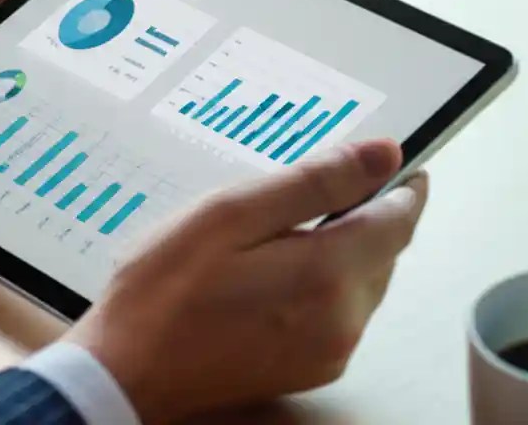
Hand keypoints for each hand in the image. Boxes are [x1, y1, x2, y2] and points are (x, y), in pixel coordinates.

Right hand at [64, 139, 427, 423]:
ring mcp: (330, 352)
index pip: (400, 219)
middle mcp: (343, 321)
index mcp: (328, 274)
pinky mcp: (311, 369)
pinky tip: (273, 272)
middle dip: (364, 215)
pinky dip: (324, 284)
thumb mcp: (230, 213)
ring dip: (343, 250)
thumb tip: (385, 154)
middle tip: (313, 189)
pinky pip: (341, 313)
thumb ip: (315, 181)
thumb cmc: (163, 290)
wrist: (124, 373)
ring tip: (281, 231)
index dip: (403, 185)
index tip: (392, 162)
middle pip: (385, 252)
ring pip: (364, 282)